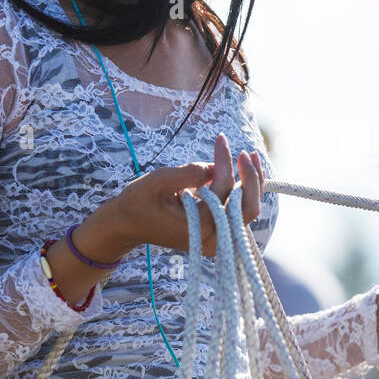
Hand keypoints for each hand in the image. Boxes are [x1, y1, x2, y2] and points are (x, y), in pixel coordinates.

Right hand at [44, 135, 265, 305]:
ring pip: (247, 210)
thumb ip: (188, 173)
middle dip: (251, 177)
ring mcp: (216, 239)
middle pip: (248, 208)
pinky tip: (246, 172)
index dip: (224, 162)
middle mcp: (213, 239)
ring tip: (251, 156)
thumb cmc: (138, 202)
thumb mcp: (159, 182)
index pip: (223, 190)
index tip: (220, 139)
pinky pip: (238, 213)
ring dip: (252, 183)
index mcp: (200, 227)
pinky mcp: (214, 233)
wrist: (126, 225)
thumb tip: (215, 167)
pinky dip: (243, 191)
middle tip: (246, 152)